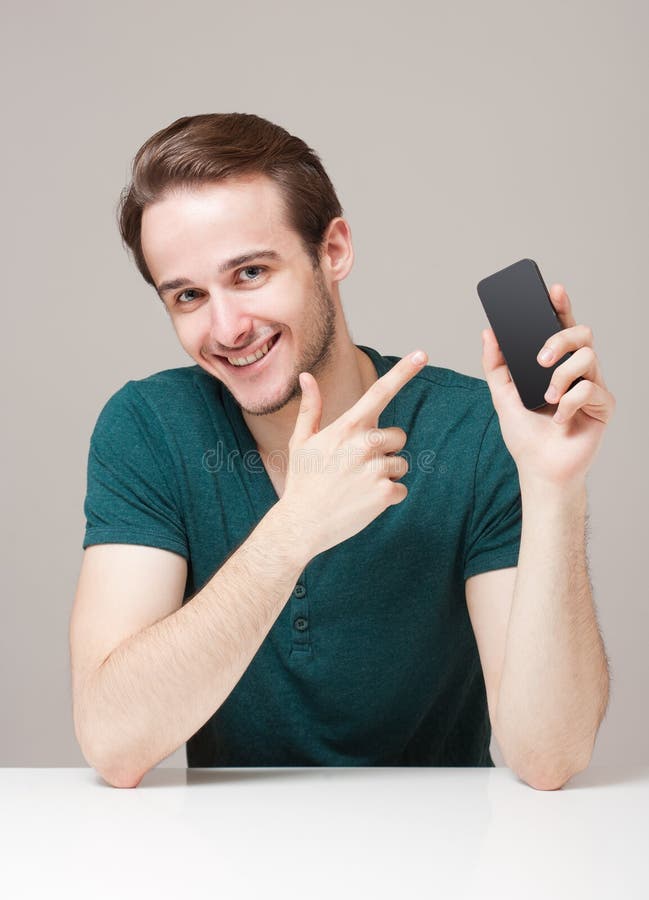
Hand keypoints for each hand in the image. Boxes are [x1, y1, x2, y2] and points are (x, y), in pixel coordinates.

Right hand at [278, 349, 427, 557]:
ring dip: (386, 475)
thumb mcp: (301, 441)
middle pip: (398, 436)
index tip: (423, 354)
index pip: (379, 392)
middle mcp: (364, 443)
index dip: (404, 372)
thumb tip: (306, 376)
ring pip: (401, 464)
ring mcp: (375, 468)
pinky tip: (364, 502)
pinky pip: (401, 488)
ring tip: (357, 486)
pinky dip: (388, 497)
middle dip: (385, 450)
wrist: (301, 523)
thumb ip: (311, 407)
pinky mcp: (385, 493)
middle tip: (358, 467)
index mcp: (347, 427)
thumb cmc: (302, 481)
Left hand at [481, 283, 615, 486]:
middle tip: (540, 358)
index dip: (561, 306)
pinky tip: (559, 420)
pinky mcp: (604, 405)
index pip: (561, 327)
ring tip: (547, 398)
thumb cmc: (525, 435)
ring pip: (588, 357)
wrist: (540, 469)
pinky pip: (590, 388)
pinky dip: (568, 404)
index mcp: (555, 364)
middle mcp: (577, 370)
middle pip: (582, 333)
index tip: (552, 290)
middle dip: (560, 339)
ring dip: (561, 376)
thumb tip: (488, 332)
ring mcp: (593, 386)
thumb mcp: (501, 396)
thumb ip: (494, 364)